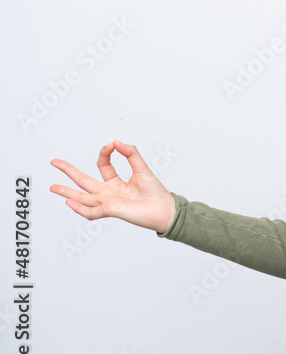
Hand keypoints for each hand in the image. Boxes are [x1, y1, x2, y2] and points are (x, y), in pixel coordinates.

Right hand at [50, 141, 175, 233]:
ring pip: (82, 197)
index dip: (105, 153)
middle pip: (84, 180)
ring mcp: (108, 202)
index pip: (102, 165)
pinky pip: (92, 212)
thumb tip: (117, 142)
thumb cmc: (155, 192)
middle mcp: (108, 192)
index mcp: (115, 182)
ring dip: (67, 192)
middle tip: (54, 162)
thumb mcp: (142, 168)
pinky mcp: (111, 210)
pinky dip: (80, 209)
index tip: (111, 145)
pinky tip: (69, 203)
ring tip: (52, 187)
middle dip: (68, 171)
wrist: (164, 209)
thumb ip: (131, 154)